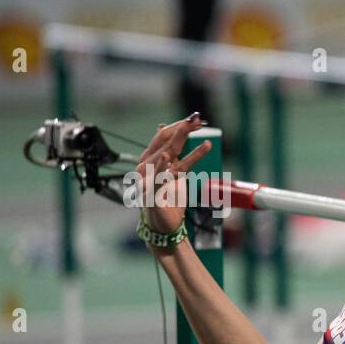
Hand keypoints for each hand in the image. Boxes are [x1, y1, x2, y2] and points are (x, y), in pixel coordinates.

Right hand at [133, 115, 212, 232]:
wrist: (164, 224)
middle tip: (197, 119)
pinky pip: (157, 178)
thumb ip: (172, 152)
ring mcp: (148, 178)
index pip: (165, 137)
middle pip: (166, 142)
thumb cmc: (169, 198)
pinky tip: (168, 157)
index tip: (197, 119)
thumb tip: (163, 126)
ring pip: (165, 156)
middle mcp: (147, 165)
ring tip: (190, 129)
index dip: (180, 127)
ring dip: (179, 141)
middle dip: (182, 129)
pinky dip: (162, 167)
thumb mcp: (173, 171)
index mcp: (152, 159)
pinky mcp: (151, 192)